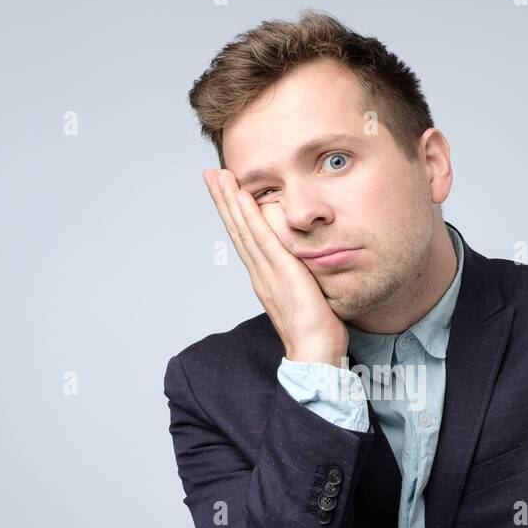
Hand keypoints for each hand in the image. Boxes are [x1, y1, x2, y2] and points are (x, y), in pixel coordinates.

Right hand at [202, 168, 348, 365]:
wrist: (315, 353)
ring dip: (229, 200)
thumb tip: (309, 267)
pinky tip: (241, 196)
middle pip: (236, 229)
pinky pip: (261, 239)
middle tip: (210, 173)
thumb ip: (303, 278)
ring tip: (217, 175)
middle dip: (222, 200)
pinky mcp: (280, 272)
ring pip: (243, 229)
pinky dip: (249, 217)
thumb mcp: (308, 296)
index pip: (245, 239)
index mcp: (265, 277)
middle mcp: (260, 273)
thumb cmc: (317, 332)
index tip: (225, 190)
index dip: (233, 214)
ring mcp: (267, 272)